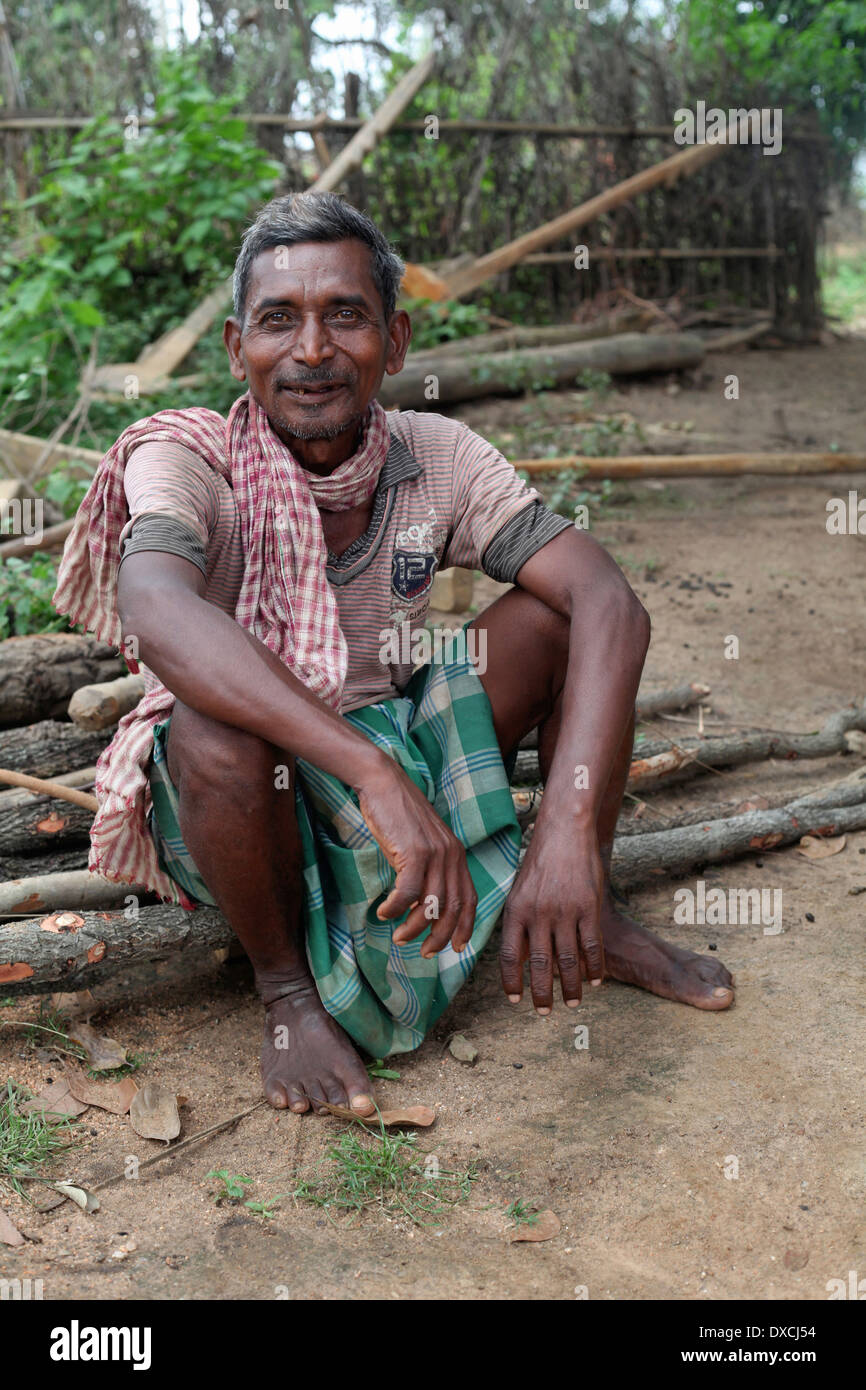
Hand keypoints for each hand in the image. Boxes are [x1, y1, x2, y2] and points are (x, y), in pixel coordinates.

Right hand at [356, 758, 476, 957]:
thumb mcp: (422, 842)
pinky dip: (395, 908)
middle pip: (453, 908)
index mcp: (456, 854)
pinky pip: (407, 892)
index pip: (469, 899)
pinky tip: (384, 913)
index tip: (456, 947)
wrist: (384, 782)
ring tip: (400, 937)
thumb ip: (430, 867)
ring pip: (430, 905)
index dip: (465, 927)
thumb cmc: (398, 814)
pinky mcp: (413, 851)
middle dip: (440, 937)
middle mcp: (451, 855)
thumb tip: (424, 903)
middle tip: (425, 953)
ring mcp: (434, 853)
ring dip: (414, 928)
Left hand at [500, 824, 604, 1010]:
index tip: (515, 999)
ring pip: (568, 961)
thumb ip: (520, 923)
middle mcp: (538, 914)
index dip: (512, 981)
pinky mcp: (588, 908)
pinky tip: (596, 980)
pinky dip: (595, 968)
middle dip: (542, 994)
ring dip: (571, 987)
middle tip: (545, 1012)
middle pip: (540, 965)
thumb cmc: (541, 863)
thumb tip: (524, 959)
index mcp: (516, 911)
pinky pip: (592, 947)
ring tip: (573, 1002)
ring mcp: (564, 912)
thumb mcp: (520, 890)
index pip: (510, 956)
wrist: (564, 832)